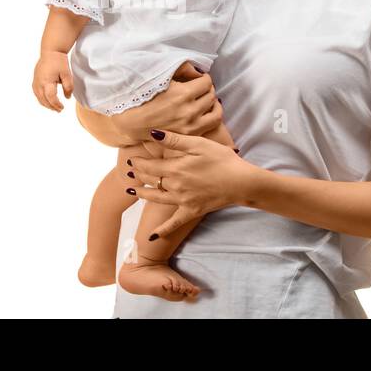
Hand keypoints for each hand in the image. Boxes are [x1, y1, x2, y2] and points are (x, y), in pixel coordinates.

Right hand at [32, 50, 72, 111]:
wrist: (50, 52)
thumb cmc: (59, 61)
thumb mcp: (67, 73)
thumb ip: (68, 86)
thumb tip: (67, 97)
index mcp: (46, 81)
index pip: (50, 97)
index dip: (56, 104)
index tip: (62, 107)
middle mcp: (39, 83)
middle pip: (44, 100)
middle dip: (52, 106)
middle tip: (60, 110)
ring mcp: (35, 82)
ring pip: (39, 98)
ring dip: (46, 104)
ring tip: (54, 107)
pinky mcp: (34, 81)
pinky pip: (37, 94)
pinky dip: (42, 99)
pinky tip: (48, 101)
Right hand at [108, 62, 220, 139]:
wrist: (131, 121)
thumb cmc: (143, 96)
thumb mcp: (161, 77)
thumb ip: (183, 69)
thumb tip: (198, 72)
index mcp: (182, 94)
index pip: (206, 81)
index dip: (203, 77)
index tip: (197, 78)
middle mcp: (189, 111)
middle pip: (211, 94)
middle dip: (207, 88)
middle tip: (199, 87)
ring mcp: (190, 125)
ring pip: (215, 110)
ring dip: (212, 102)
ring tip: (205, 98)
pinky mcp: (189, 135)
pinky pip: (212, 124)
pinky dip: (212, 115)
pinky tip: (206, 111)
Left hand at [127, 129, 257, 239]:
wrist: (241, 182)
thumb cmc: (222, 159)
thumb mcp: (198, 144)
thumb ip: (174, 140)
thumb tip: (153, 134)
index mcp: (175, 169)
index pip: (149, 166)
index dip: (138, 162)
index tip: (131, 159)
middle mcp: (174, 186)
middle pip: (151, 181)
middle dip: (138, 175)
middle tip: (129, 171)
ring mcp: (182, 201)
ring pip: (156, 198)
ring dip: (142, 194)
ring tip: (132, 190)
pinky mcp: (191, 211)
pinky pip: (173, 223)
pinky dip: (162, 230)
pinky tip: (151, 237)